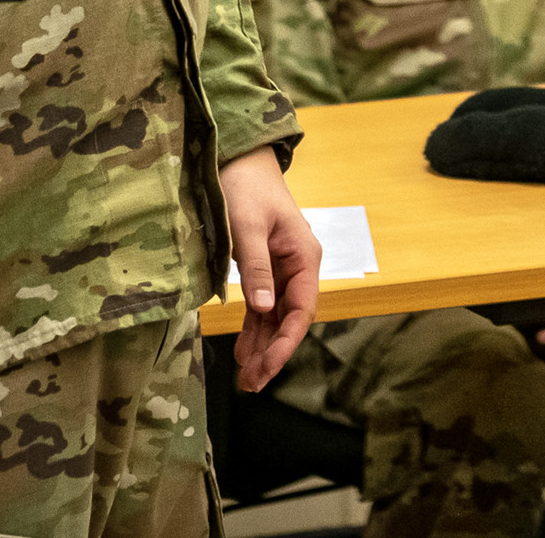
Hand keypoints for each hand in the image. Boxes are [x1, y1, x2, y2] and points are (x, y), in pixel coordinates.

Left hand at [220, 147, 318, 391]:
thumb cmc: (246, 188)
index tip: (268, 366)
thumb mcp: (247, 227)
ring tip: (246, 378)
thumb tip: (265, 309)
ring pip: (275, 317)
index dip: (286, 342)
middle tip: (251, 384)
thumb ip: (256, 268)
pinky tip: (243, 351)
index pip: (302, 310)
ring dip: (262, 346)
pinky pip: (262, 306)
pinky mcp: (264, 269)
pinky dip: (253, 329)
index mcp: (304, 256)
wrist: (240, 160)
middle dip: (273, 352)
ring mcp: (281, 269)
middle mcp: (298, 267)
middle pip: (290, 319)